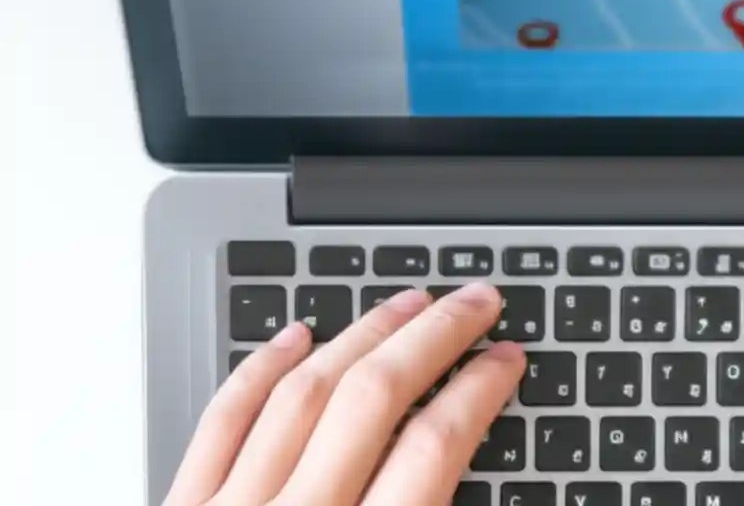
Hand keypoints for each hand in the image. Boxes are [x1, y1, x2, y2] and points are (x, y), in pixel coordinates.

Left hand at [165, 283, 523, 505]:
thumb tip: (469, 457)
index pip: (435, 446)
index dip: (481, 390)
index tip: (506, 360)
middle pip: (375, 397)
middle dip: (436, 335)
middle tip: (475, 301)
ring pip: (305, 392)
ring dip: (363, 335)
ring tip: (408, 302)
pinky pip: (223, 421)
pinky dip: (261, 369)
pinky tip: (296, 335)